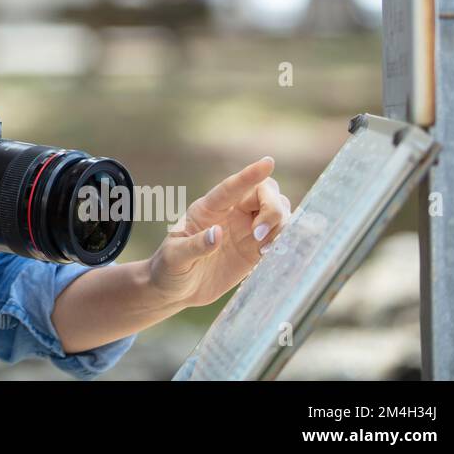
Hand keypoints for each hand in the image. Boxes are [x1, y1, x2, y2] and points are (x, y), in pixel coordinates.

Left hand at [147, 156, 292, 308]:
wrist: (174, 290)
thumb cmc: (168, 269)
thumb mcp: (175, 257)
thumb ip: (195, 246)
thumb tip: (217, 233)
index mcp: (207, 209)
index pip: (231, 187)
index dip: (249, 175)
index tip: (268, 163)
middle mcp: (230, 214)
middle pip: (264, 193)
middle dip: (272, 207)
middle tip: (259, 234)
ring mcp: (245, 230)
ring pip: (277, 211)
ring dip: (280, 224)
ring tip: (264, 248)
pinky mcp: (255, 250)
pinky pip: (280, 235)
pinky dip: (284, 239)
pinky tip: (272, 253)